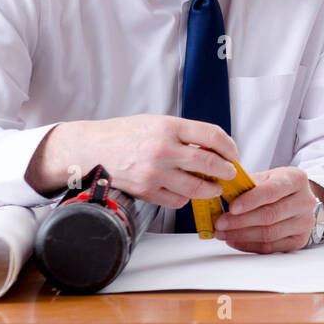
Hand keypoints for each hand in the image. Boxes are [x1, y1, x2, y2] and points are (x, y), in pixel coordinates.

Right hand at [26, 115, 237, 208]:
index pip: (212, 135)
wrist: (90, 149)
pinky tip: (184, 190)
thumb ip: (184, 134)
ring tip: (213, 186)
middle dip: (226, 170)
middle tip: (229, 172)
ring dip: (211, 188)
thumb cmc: (124, 134)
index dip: (229, 146)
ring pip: (196, 187)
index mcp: (168, 127)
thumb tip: (214, 148)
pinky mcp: (146, 191)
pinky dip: (186, 197)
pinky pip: (177, 200)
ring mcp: (154, 173)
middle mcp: (163, 149)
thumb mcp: (156, 123)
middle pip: (209, 163)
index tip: (233, 153)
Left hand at [213, 166, 323, 253]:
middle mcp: (305, 201)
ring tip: (222, 233)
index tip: (231, 208)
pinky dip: (249, 245)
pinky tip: (234, 240)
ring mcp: (304, 223)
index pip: (272, 191)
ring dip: (241, 235)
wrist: (298, 199)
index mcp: (296, 179)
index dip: (250, 201)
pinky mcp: (299, 240)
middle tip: (220, 223)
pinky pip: (271, 247)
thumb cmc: (276, 187)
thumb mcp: (265, 177)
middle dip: (240, 221)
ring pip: (269, 234)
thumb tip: (219, 194)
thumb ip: (245, 184)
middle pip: (270, 215)